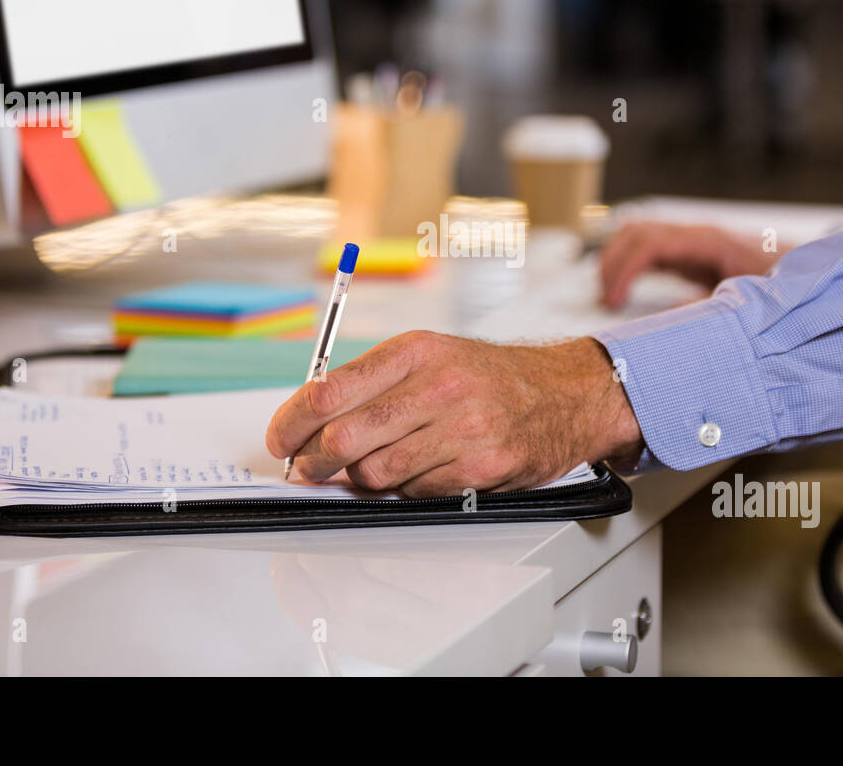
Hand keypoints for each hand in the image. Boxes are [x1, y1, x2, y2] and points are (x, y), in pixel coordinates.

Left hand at [266, 331, 643, 496]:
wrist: (563, 393)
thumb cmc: (489, 377)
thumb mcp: (430, 356)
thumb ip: (372, 382)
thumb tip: (309, 418)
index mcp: (414, 351)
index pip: (328, 391)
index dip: (291, 422)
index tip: (279, 439)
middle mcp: (437, 384)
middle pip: (342, 438)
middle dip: (314, 463)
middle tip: (308, 470)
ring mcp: (462, 427)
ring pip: (375, 473)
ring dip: (365, 478)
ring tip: (378, 466)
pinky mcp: (481, 465)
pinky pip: (416, 492)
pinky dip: (409, 489)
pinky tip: (424, 470)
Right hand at [599, 222, 786, 308]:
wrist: (803, 275)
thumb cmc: (780, 285)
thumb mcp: (745, 303)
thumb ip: (708, 313)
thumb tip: (671, 326)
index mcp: (708, 242)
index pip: (650, 244)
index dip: (624, 269)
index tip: (613, 301)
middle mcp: (694, 235)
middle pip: (635, 232)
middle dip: (611, 264)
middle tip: (606, 300)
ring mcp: (689, 242)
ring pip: (636, 236)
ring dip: (615, 261)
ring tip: (609, 295)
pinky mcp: (687, 253)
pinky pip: (646, 250)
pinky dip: (627, 266)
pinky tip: (622, 291)